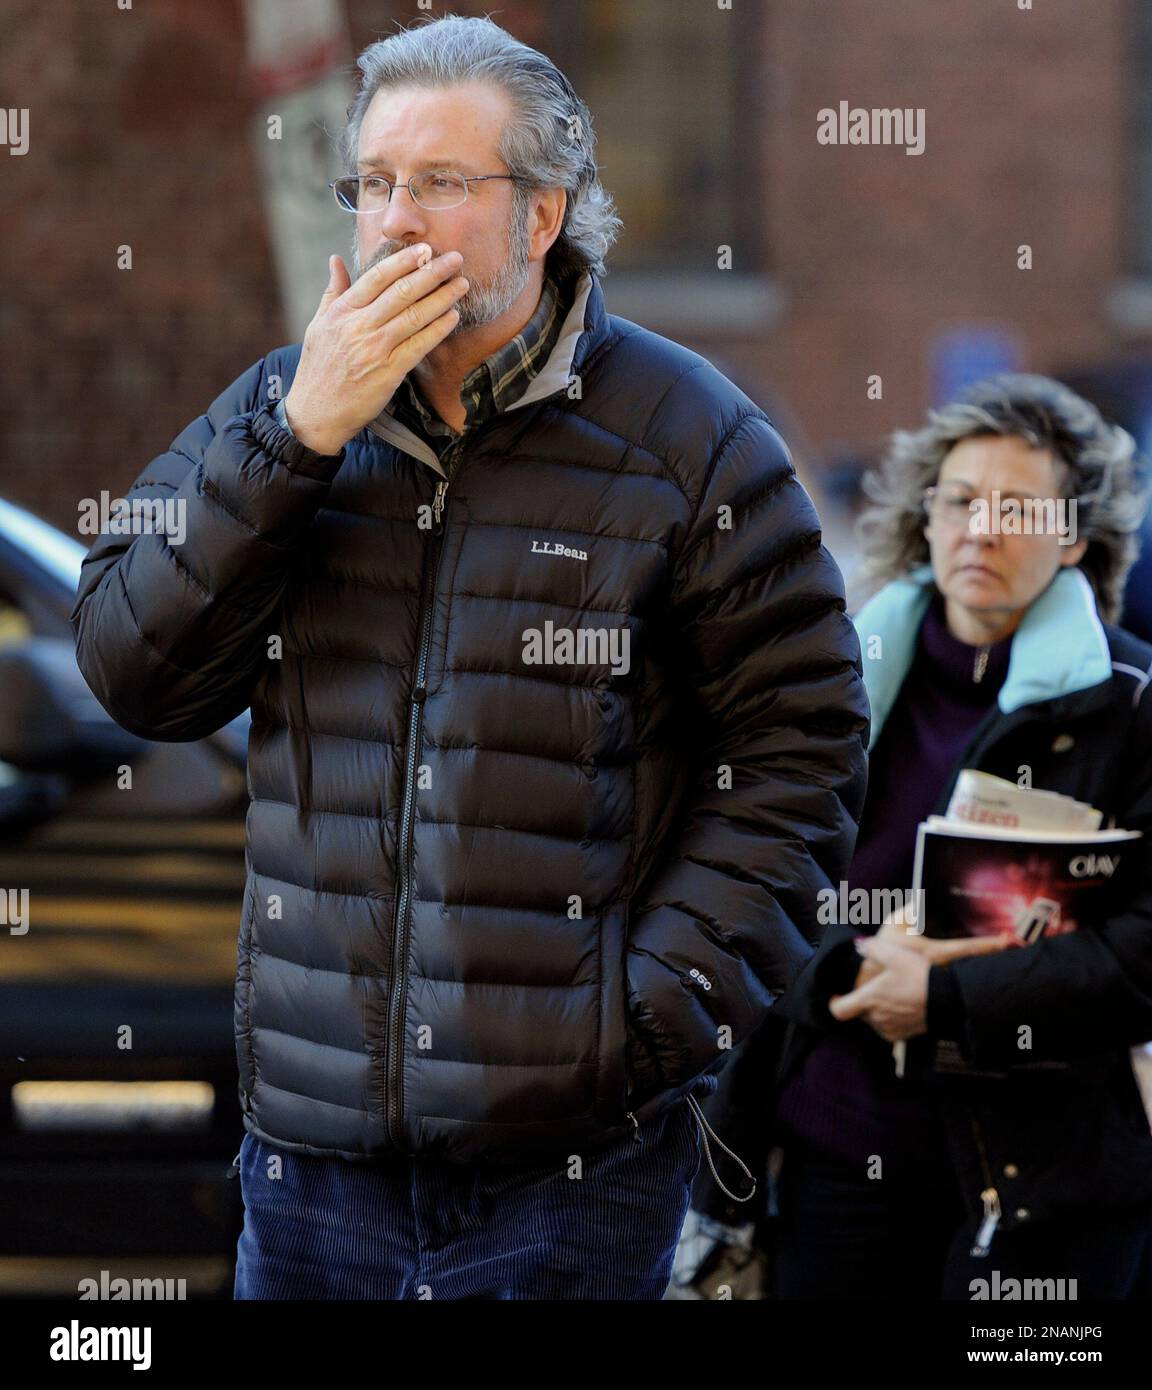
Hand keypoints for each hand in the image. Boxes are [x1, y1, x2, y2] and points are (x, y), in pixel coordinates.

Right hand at [283, 245, 470, 455]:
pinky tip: (453, 316)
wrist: (316, 413)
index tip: (425, 249)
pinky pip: (419, 345)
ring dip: (442, 298)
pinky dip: (438, 329)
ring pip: (414, 316)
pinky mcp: (389, 372)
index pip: (377, 277)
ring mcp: (375, 349)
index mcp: (342, 311)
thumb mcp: (319, 324)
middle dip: (431, 273)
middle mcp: (359, 327)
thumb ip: (333, 291)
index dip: (404, 261)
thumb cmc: (318, 368)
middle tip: (455, 259)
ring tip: (462, 284)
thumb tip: (336, 260)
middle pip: (401, 292)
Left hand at [829, 935, 931, 1040]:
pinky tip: (900, 1007)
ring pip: (874, 1021)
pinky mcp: (905, 1035)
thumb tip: (858, 945)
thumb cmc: (920, 976)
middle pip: (858, 1014)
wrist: (949, 999)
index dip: (834, 1003)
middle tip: (871, 988)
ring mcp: (890, 1028)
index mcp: (869, 999)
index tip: (837, 995)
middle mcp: (876, 1018)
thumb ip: (872, 948)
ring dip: (876, 1011)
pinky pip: (889, 1029)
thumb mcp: (895, 954)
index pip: (839, 1010)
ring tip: (888, 996)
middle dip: (860, 1002)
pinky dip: (889, 1020)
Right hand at [846, 909, 1011, 992]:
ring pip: (969, 982)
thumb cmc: (878, 954)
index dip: (991, 943)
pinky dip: (968, 992)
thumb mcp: (889, 927)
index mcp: (934, 953)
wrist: (865, 983)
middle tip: (1018, 949)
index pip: (969, 947)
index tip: (1009, 938)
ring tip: (1005, 970)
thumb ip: (905, 912)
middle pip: (976, 967)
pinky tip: (978, 988)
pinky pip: (956, 996)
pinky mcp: (934, 999)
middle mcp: (940, 973)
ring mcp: (939, 988)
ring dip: (986, 976)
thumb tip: (918, 902)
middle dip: (996, 958)